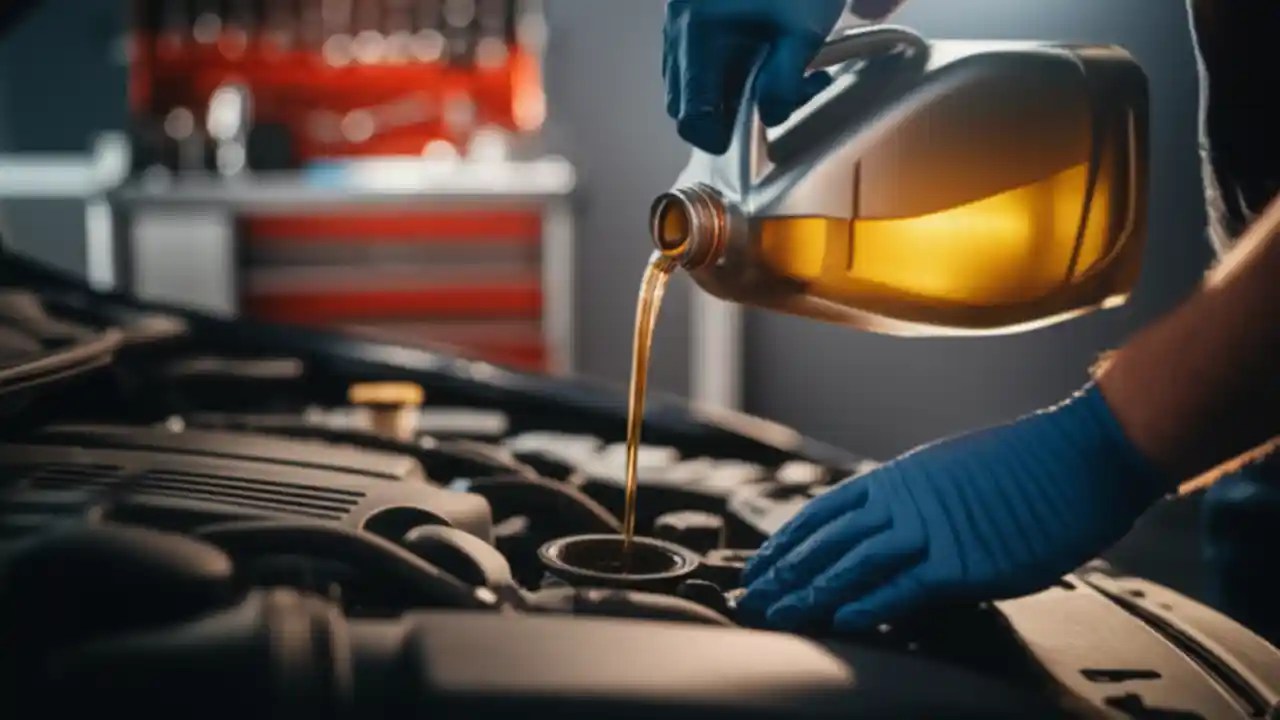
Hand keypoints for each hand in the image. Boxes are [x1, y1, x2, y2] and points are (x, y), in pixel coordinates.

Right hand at [663, 0, 846, 153]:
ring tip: (778, 74)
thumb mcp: (801, 33)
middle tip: (777, 99)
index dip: (718, 136)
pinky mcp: (688, 15)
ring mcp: (678, 20)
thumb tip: (768, 118)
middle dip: (728, 114)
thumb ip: (783, 84)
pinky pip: (695, 60)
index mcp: (699, 32)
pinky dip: (725, 70)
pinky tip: (762, 56)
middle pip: (686, 102)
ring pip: (690, 83)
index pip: (691, 115)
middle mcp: (678, 27)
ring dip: (729, 92)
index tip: (750, 138)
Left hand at [739, 384, 1170, 632]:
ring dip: (811, 592)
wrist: (1076, 456)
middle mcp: (903, 502)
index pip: (821, 513)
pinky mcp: (964, 562)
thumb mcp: (948, 472)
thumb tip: (882, 528)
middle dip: (783, 573)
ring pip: (854, 564)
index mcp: (896, 479)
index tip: (758, 564)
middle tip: (750, 598)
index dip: (784, 542)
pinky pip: (906, 587)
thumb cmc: (1021, 466)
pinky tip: (845, 619)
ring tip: (779, 614)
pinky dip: (871, 604)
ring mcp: (932, 531)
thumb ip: (909, 502)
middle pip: (826, 542)